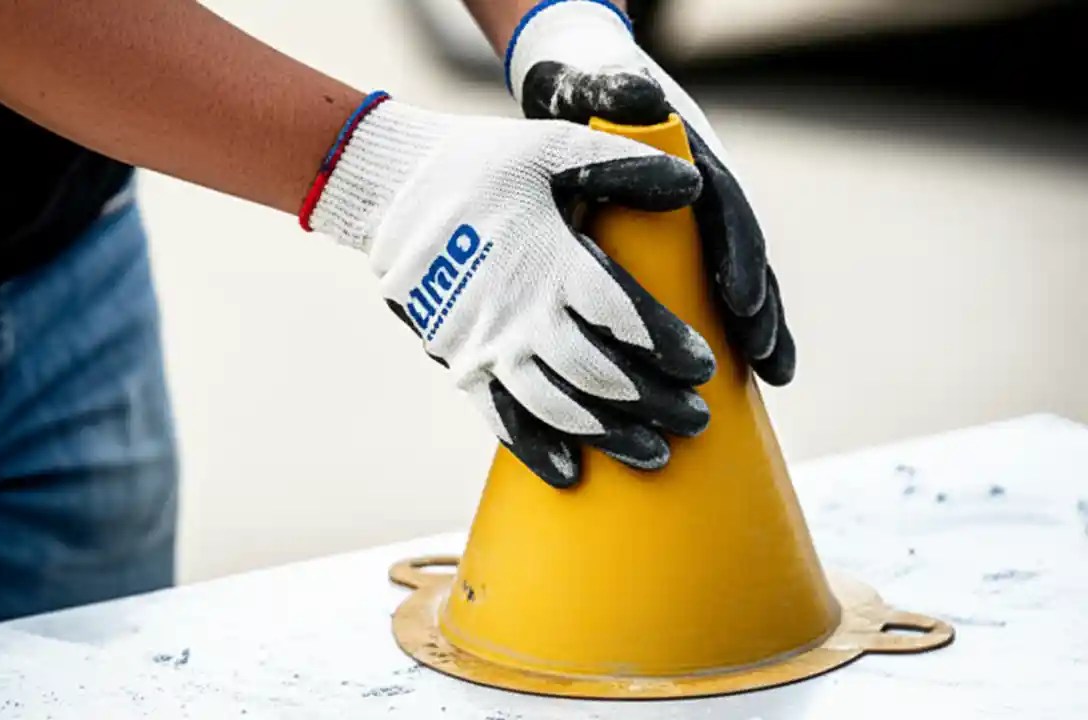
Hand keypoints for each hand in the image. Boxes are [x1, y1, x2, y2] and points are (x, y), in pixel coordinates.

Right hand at [302, 94, 715, 487]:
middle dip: (655, 402)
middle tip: (697, 420)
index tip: (705, 368)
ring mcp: (487, 345)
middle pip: (601, 374)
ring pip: (558, 407)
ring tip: (655, 454)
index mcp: (551, 260)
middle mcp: (521, 313)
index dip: (669, 347)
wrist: (391, 191)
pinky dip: (536, 449)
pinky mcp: (458, 362)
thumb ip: (622, 165)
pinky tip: (569, 473)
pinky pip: (500, 417)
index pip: (625, 318)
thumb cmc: (480, 166)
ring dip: (610, 436)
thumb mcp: (552, 148)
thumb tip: (691, 185)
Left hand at [505, 0, 795, 385]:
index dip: (737, 258)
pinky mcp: (674, 253)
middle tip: (765, 360)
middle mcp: (701, 198)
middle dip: (758, 310)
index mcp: (689, 164)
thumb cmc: (581, 98)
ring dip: (758, 330)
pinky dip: (724, 336)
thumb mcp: (588, 90)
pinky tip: (738, 382)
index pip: (726, 213)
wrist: (573, 97)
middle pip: (741, 256)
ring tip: (772, 381)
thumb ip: (614, 91)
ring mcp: (692, 227)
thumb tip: (646, 101)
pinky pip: (704, 296)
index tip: (739, 301)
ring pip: (736, 281)